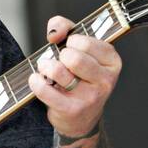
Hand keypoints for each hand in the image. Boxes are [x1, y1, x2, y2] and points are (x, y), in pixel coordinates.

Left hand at [28, 14, 121, 137]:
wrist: (81, 118)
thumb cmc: (80, 78)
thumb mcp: (79, 50)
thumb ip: (66, 29)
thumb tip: (54, 33)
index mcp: (111, 62)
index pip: (87, 42)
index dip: (71, 40)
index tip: (68, 45)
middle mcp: (105, 80)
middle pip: (73, 57)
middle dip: (60, 55)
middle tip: (58, 60)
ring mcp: (90, 97)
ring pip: (59, 71)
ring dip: (46, 66)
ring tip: (46, 69)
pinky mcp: (72, 110)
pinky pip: (46, 90)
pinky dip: (36, 82)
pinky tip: (36, 80)